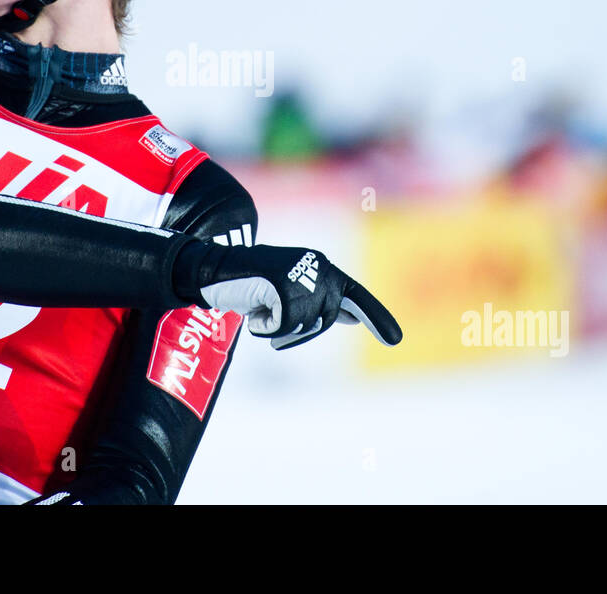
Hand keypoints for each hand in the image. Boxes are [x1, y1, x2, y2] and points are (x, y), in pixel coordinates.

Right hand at [177, 241, 402, 349]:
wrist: (212, 270)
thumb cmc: (250, 284)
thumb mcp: (289, 291)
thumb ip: (319, 300)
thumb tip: (351, 317)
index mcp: (322, 266)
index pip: (355, 296)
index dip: (375, 318)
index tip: (395, 340)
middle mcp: (316, 266)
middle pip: (324, 320)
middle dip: (299, 331)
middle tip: (272, 322)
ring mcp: (300, 275)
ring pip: (304, 325)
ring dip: (279, 329)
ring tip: (261, 309)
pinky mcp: (281, 286)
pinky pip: (281, 326)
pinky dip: (263, 326)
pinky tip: (253, 309)